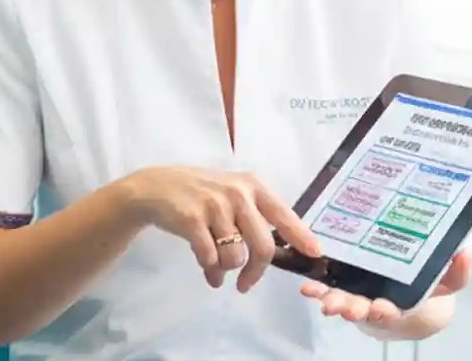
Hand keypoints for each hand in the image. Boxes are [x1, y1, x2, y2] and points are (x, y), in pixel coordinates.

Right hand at [124, 167, 320, 291]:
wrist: (156, 187)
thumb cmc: (200, 193)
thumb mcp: (232, 194)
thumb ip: (253, 218)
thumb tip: (274, 254)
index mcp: (253, 187)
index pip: (284, 215)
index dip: (301, 236)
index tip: (316, 253)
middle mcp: (238, 194)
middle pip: (263, 246)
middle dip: (256, 273)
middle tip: (247, 284)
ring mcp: (215, 206)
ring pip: (235, 256)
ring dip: (227, 270)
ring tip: (216, 266)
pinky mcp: (192, 219)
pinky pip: (210, 258)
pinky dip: (210, 271)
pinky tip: (208, 271)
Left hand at [299, 250, 471, 339]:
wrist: (412, 294)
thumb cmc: (429, 290)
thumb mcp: (448, 285)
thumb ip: (457, 274)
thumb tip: (465, 253)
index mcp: (400, 305)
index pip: (391, 312)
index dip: (384, 311)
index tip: (381, 309)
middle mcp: (375, 302)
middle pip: (360, 308)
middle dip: (348, 308)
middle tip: (340, 307)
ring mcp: (358, 293)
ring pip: (340, 299)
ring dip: (327, 298)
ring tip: (314, 294)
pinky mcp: (345, 280)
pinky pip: (329, 285)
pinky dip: (317, 287)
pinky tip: (305, 282)